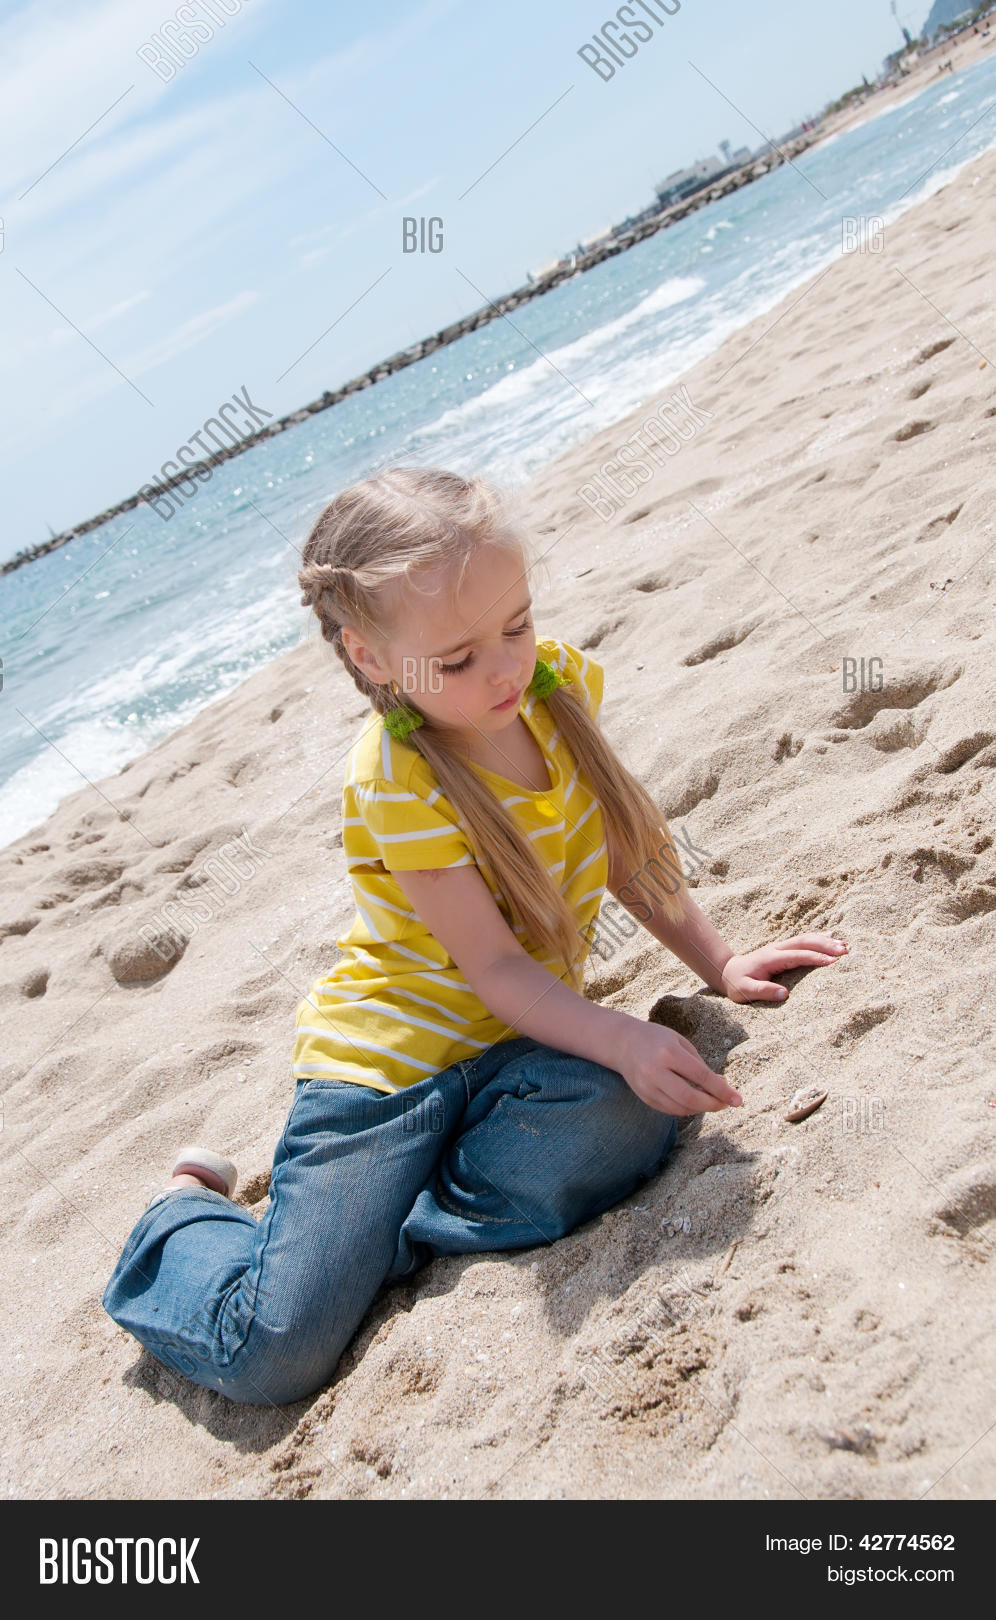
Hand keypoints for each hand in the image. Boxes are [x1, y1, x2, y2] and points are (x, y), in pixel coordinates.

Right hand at [618, 1020, 741, 1116]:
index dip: (721, 1090)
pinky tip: (695, 1102)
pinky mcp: (644, 1097)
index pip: (700, 1075)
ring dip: (701, 1108)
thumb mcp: (680, 1042)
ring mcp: (647, 1086)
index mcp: (668, 1052)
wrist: (622, 1043)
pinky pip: (670, 1110)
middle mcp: (655, 1070)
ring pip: (680, 1108)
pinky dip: (686, 1110)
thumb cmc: (657, 1039)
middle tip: (726, 1104)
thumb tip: (722, 1086)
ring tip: (712, 1101)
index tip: (737, 1099)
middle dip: (712, 1104)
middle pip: (689, 1097)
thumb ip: (699, 1064)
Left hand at [720, 933, 847, 1003]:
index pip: (797, 955)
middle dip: (825, 945)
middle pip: (804, 942)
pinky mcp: (783, 950)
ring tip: (844, 946)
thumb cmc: (736, 983)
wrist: (727, 971)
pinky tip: (832, 938)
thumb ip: (763, 991)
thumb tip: (785, 994)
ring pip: (805, 939)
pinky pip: (803, 942)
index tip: (833, 962)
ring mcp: (780, 948)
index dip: (815, 958)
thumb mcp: (745, 991)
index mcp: (771, 958)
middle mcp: (777, 949)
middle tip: (845, 951)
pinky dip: (818, 939)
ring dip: (825, 941)